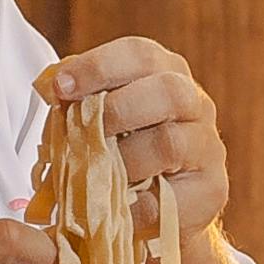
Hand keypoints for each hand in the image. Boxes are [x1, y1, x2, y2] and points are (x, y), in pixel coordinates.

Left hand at [45, 38, 226, 236]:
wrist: (160, 209)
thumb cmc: (122, 152)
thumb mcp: (98, 119)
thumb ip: (78, 100)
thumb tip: (50, 87)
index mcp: (165, 73)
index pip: (139, 54)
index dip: (98, 67)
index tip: (61, 88)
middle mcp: (195, 103)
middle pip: (168, 90)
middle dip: (118, 109)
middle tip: (83, 131)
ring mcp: (208, 146)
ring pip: (170, 143)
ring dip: (124, 159)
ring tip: (98, 174)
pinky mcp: (212, 190)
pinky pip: (170, 196)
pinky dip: (134, 205)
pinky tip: (116, 207)